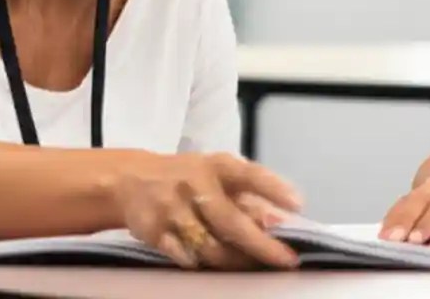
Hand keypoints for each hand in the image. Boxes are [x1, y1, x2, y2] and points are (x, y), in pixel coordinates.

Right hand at [109, 152, 301, 269]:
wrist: (131, 181)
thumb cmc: (187, 178)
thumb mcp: (218, 175)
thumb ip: (250, 196)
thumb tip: (282, 220)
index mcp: (216, 165)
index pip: (249, 174)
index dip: (274, 188)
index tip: (297, 204)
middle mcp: (194, 183)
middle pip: (232, 221)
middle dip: (262, 245)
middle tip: (287, 260)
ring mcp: (172, 208)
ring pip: (211, 246)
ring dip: (236, 261)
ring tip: (252, 265)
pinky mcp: (154, 230)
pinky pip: (185, 257)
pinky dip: (202, 263)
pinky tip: (213, 263)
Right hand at [380, 172, 429, 244]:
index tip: (421, 240)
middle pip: (425, 199)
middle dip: (411, 220)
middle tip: (399, 239)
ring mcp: (428, 187)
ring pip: (410, 201)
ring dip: (396, 221)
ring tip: (386, 238)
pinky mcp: (414, 194)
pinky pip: (399, 205)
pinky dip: (390, 219)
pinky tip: (383, 232)